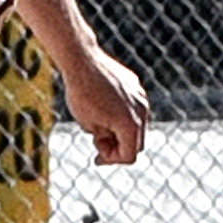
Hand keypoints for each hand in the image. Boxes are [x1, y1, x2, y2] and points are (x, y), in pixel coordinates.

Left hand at [64, 48, 148, 164]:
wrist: (82, 61)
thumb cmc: (81, 96)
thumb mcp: (90, 127)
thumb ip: (106, 140)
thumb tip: (114, 143)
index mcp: (130, 125)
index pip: (129, 156)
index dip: (111, 160)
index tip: (96, 157)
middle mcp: (142, 112)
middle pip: (137, 143)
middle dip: (118, 147)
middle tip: (97, 142)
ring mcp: (141, 98)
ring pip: (137, 125)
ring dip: (122, 131)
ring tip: (99, 124)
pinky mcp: (136, 86)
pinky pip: (134, 107)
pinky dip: (122, 114)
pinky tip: (103, 107)